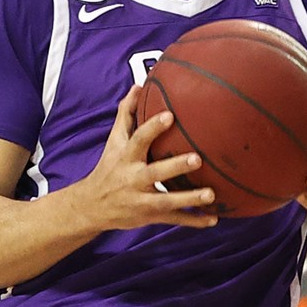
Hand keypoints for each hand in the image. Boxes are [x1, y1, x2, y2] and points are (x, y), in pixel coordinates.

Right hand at [77, 92, 219, 231]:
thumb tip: (138, 86)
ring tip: (211, 194)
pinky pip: (174, 219)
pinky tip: (213, 219)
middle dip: (176, 166)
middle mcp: (134, 179)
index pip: (139, 140)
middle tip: (197, 158)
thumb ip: (126, 114)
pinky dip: (194, 220)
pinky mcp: (150, 216)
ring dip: (189, 198)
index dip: (153, 128)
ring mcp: (142, 201)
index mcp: (126, 158)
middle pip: (155, 173)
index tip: (170, 115)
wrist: (92, 206)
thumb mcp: (114, 141)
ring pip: (167, 201)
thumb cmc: (109, 168)